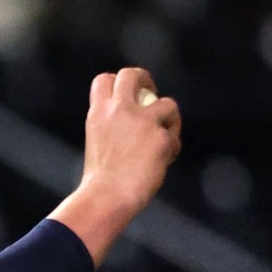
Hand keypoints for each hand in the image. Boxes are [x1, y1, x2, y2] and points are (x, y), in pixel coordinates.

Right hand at [49, 67, 182, 265]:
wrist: (107, 197)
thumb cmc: (100, 179)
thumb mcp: (98, 141)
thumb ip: (112, 124)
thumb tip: (136, 116)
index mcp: (98, 112)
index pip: (105, 80)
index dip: (118, 82)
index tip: (127, 94)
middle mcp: (120, 110)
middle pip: (133, 75)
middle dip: (145, 80)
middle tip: (152, 95)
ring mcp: (143, 122)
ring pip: (168, 104)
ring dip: (170, 120)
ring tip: (164, 140)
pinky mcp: (162, 138)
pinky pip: (174, 138)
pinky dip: (171, 150)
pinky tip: (162, 164)